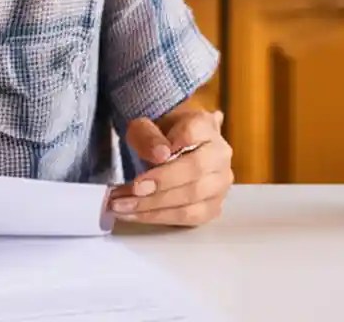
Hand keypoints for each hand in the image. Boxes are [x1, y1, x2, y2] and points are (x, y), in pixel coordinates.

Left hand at [109, 110, 232, 226]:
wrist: (167, 149)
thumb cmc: (156, 136)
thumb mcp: (142, 127)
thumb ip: (148, 136)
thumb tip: (161, 154)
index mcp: (205, 126)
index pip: (191, 135)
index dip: (167, 151)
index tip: (146, 162)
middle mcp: (220, 155)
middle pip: (196, 171)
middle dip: (160, 184)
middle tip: (131, 190)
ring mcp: (220, 183)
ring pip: (193, 198)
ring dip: (154, 206)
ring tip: (122, 206)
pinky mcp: (213, 206)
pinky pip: (190, 217)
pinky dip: (159, 217)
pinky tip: (134, 214)